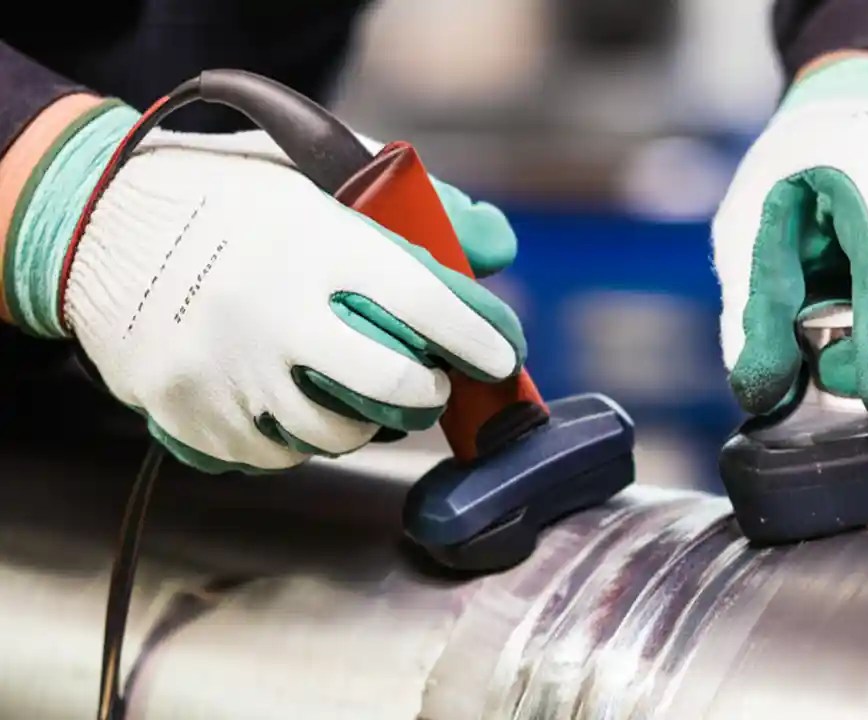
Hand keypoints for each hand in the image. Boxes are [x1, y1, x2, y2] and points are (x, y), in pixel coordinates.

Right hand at [6, 103, 523, 471]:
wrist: (99, 228)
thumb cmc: (232, 199)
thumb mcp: (322, 171)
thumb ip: (417, 206)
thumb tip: (496, 251)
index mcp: (314, 241)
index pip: (426, 303)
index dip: (479, 337)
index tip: (500, 355)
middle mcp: (273, 311)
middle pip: (390, 388)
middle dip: (427, 393)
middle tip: (429, 382)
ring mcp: (228, 370)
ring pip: (336, 434)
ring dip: (364, 420)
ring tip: (358, 389)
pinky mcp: (192, 414)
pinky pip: (275, 455)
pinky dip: (297, 436)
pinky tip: (294, 400)